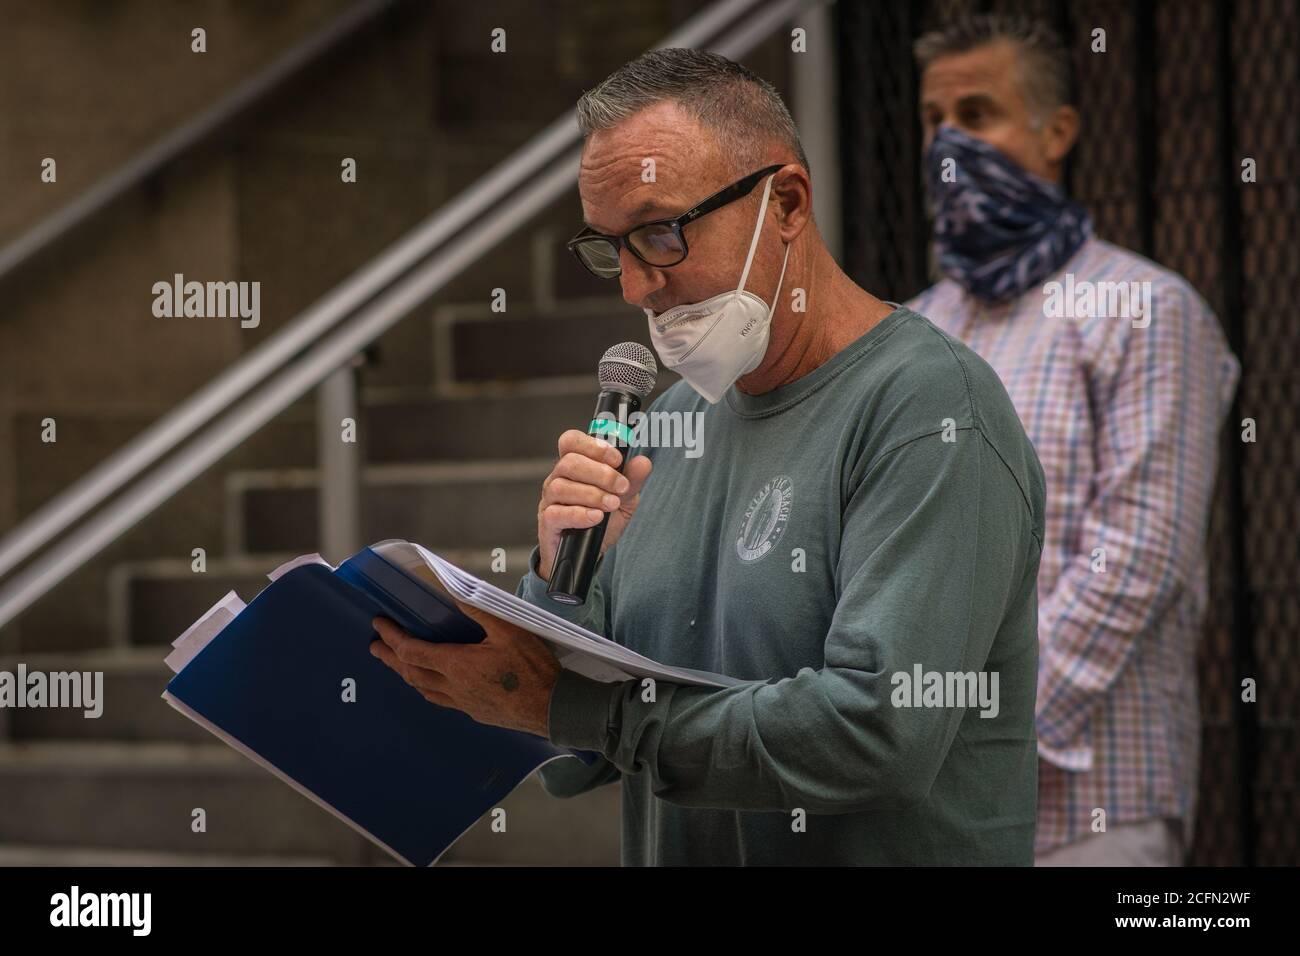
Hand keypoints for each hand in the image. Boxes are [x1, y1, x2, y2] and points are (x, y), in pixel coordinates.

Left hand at [369, 598, 561, 738]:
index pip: (412, 651)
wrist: (552, 707)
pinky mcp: (474, 712)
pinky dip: (425, 688)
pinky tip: (430, 686)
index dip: (392, 637)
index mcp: (458, 664)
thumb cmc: (534, 669)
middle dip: (389, 658)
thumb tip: (455, 592)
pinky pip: (439, 700)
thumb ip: (479, 611)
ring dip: (405, 675)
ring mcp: (462, 702)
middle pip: (410, 673)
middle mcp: (454, 686)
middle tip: (375, 648)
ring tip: (396, 664)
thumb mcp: (510, 631)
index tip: (379, 625)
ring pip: (422, 690)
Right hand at [537, 430, 652, 582]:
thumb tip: (643, 462)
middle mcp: (558, 479)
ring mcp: (550, 500)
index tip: (616, 459)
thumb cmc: (602, 521)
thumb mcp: (624, 500)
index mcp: (575, 467)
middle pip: (569, 462)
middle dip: (600, 473)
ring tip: (612, 504)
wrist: (590, 554)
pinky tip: (596, 517)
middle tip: (621, 487)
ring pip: (562, 486)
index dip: (592, 445)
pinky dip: (579, 514)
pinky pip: (557, 513)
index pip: (571, 441)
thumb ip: (632, 481)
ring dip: (592, 494)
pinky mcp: (547, 522)